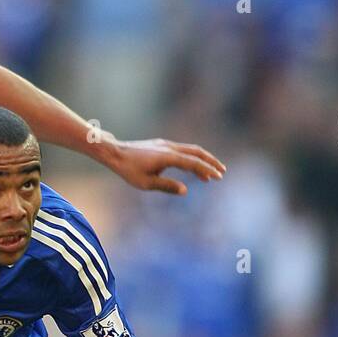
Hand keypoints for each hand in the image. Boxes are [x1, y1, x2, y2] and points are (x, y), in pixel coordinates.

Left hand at [105, 138, 224, 194]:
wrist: (115, 153)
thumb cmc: (128, 170)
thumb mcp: (146, 183)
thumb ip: (167, 186)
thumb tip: (185, 191)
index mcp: (168, 157)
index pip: (193, 163)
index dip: (207, 170)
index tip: (218, 177)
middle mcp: (170, 148)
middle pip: (197, 152)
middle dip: (211, 162)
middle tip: (222, 172)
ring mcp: (166, 145)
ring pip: (190, 150)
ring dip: (202, 161)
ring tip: (209, 175)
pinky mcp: (162, 145)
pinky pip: (182, 151)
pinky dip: (191, 159)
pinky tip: (192, 169)